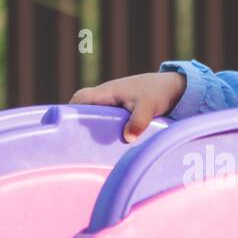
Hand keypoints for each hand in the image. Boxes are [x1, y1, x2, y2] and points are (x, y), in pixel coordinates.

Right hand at [69, 70, 186, 141]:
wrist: (171, 88)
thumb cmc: (157, 93)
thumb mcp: (149, 107)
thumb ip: (139, 121)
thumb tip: (127, 138)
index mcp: (107, 92)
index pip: (81, 98)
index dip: (71, 110)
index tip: (67, 128)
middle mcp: (106, 96)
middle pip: (83, 108)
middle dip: (78, 123)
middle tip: (77, 144)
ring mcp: (112, 103)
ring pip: (94, 114)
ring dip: (91, 128)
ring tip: (89, 148)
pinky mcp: (119, 110)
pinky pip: (104, 118)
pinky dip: (102, 128)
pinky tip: (106, 144)